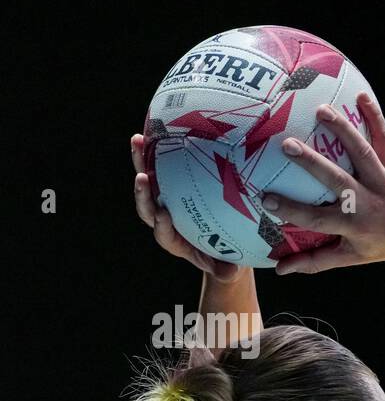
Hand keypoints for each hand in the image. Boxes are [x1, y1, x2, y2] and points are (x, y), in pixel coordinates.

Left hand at [130, 134, 242, 281]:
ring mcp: (165, 199)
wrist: (223, 243)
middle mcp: (165, 220)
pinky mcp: (171, 184)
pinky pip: (160, 165)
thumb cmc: (228, 256)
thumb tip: (230, 272)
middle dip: (142, 193)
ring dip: (140, 161)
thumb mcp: (229, 266)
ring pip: (148, 182)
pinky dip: (156, 149)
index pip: (163, 234)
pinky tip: (158, 128)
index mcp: (174, 240)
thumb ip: (226, 270)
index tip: (164, 214)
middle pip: (147, 207)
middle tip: (143, 178)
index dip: (161, 224)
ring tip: (138, 140)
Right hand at [261, 93, 384, 274]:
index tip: (265, 199)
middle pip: (337, 180)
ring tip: (321, 110)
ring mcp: (384, 183)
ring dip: (343, 131)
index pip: (316, 218)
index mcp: (352, 224)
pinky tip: (361, 96)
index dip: (291, 210)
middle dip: (313, 163)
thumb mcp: (349, 256)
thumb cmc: (382, 246)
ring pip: (363, 154)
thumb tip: (280, 269)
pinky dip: (375, 118)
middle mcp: (367, 202)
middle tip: (287, 145)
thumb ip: (314, 260)